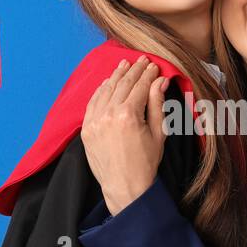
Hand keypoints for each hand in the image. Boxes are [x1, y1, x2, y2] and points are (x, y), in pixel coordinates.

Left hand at [82, 55, 170, 213]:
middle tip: (142, 60)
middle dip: (134, 70)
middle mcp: (109, 114)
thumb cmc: (145, 163)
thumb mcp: (158, 133)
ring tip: (125, 64)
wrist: (124, 187)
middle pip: (123, 84)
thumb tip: (160, 81)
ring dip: (116, 75)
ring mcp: (95, 121)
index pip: (140, 86)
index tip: (154, 66)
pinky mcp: (87, 128)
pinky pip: (93, 101)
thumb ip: (157, 104)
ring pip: (106, 89)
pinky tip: (108, 81)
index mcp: (129, 115)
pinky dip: (101, 89)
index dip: (148, 74)